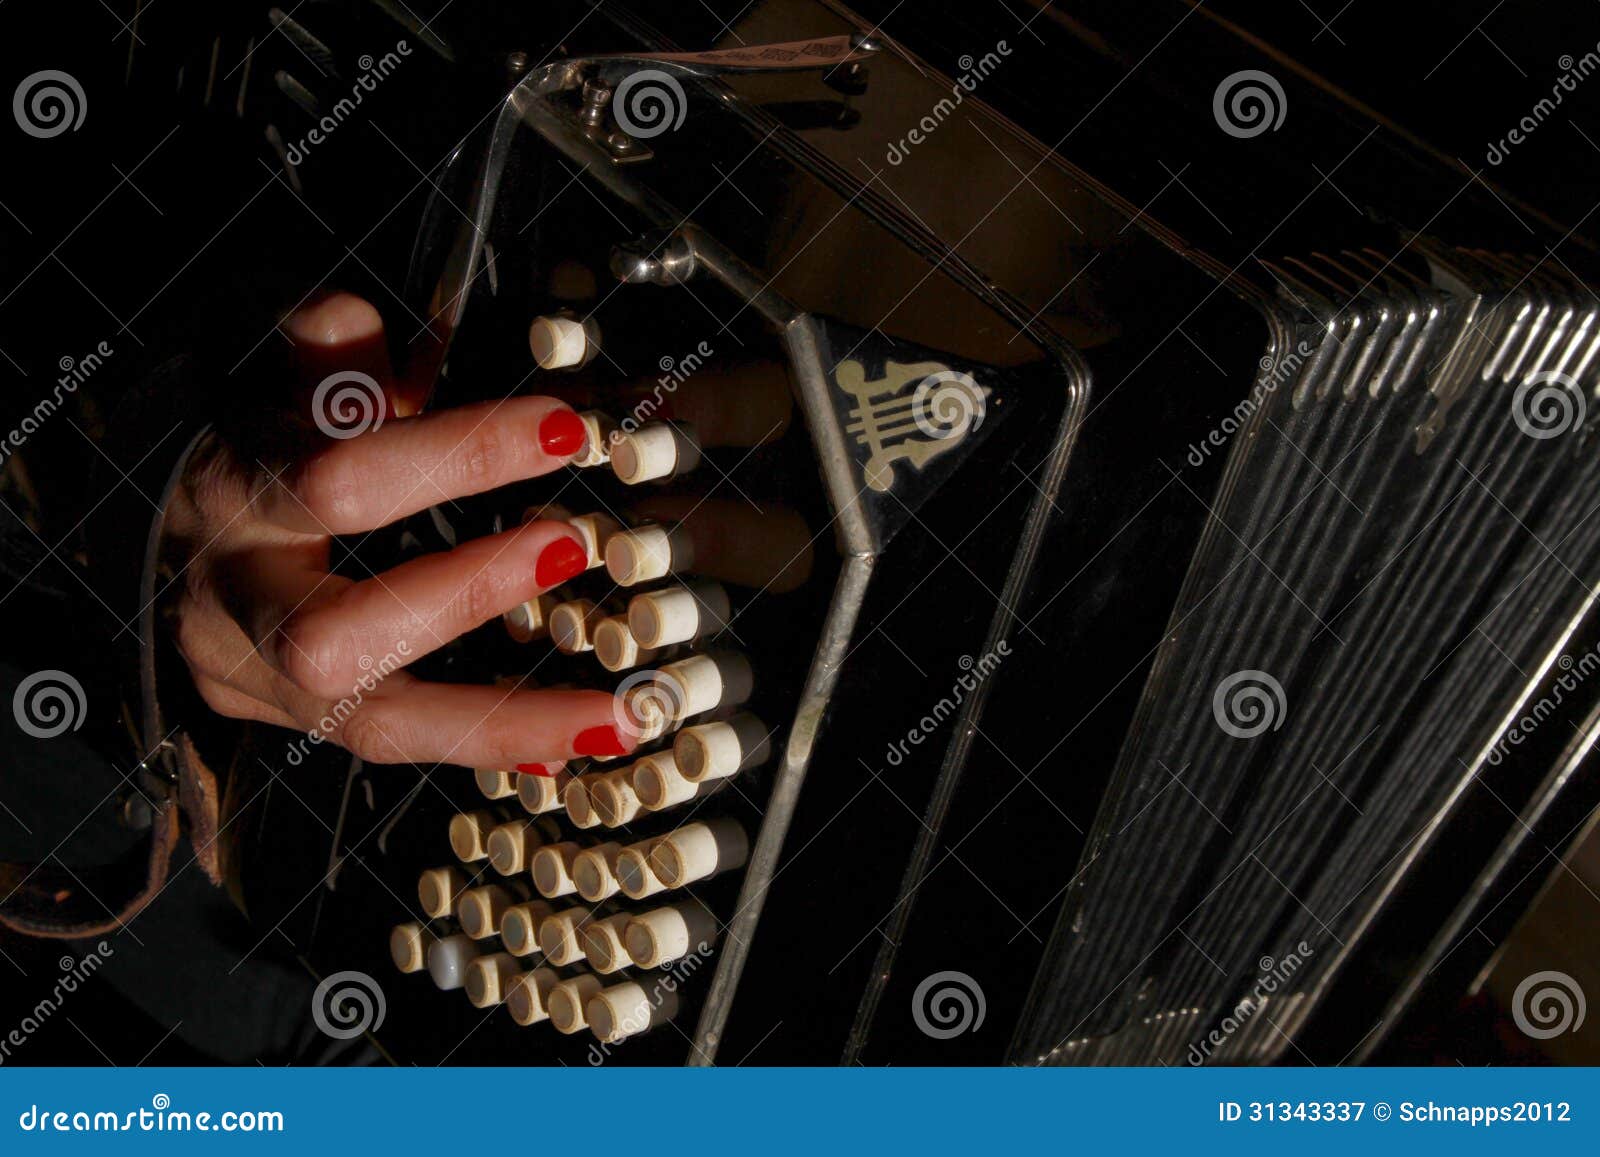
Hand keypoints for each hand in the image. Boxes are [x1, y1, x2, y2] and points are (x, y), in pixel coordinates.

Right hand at [163, 292, 634, 769]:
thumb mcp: (276, 384)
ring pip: (377, 724)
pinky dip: (497, 745)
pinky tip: (578, 746)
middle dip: (464, 594)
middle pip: (334, 635)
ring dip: (507, 719)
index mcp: (236, 498)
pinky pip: (402, 747)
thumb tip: (355, 317)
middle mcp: (237, 605)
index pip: (338, 482)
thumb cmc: (256, 450)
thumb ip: (324, 356)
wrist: (174, 544)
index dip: (451, 457)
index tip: (560, 426)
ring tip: (616, 712)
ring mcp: (263, 681)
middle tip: (571, 545)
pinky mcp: (299, 726)